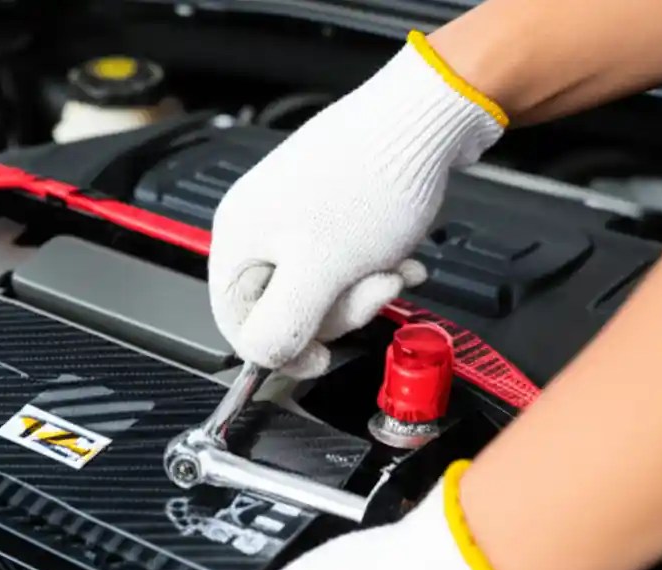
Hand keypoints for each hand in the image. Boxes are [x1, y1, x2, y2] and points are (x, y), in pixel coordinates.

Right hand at [209, 32, 505, 375]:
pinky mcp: (327, 205)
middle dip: (338, 309)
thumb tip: (265, 357)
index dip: (281, 350)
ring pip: (319, 285)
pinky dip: (373, 265)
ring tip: (392, 267)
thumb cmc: (370, 182)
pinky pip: (342, 259)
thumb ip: (283, 327)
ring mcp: (291, 212)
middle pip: (283, 306)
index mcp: (238, 240)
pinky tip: (398, 256)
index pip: (238, 324)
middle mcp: (256, 224)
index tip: (322, 359)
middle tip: (373, 290)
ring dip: (363, 288)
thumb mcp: (321, 274)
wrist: (423, 117)